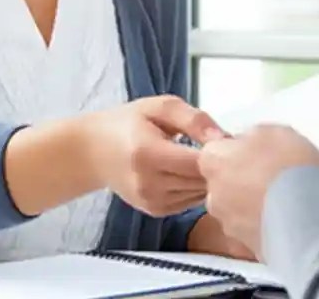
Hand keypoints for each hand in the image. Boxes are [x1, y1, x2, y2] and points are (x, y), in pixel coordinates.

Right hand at [85, 95, 224, 217]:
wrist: (93, 151)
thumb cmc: (127, 123)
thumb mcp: (159, 107)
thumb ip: (194, 119)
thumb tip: (224, 138)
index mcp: (149, 154)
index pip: (199, 162)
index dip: (220, 151)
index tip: (225, 138)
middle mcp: (150, 184)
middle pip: (203, 181)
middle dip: (218, 165)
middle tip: (220, 147)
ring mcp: (152, 202)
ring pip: (200, 194)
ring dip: (209, 178)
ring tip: (203, 156)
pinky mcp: (156, 211)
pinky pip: (191, 201)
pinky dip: (196, 187)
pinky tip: (189, 170)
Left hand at [198, 125, 318, 258]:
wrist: (303, 219)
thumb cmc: (287, 169)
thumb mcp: (273, 131)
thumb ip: (252, 136)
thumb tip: (250, 142)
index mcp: (213, 160)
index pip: (214, 151)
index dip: (236, 150)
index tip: (256, 151)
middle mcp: (213, 194)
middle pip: (224, 181)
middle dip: (244, 178)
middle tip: (273, 174)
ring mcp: (229, 223)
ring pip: (238, 208)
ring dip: (255, 203)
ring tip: (285, 198)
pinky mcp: (247, 246)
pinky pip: (254, 229)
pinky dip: (266, 223)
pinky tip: (288, 217)